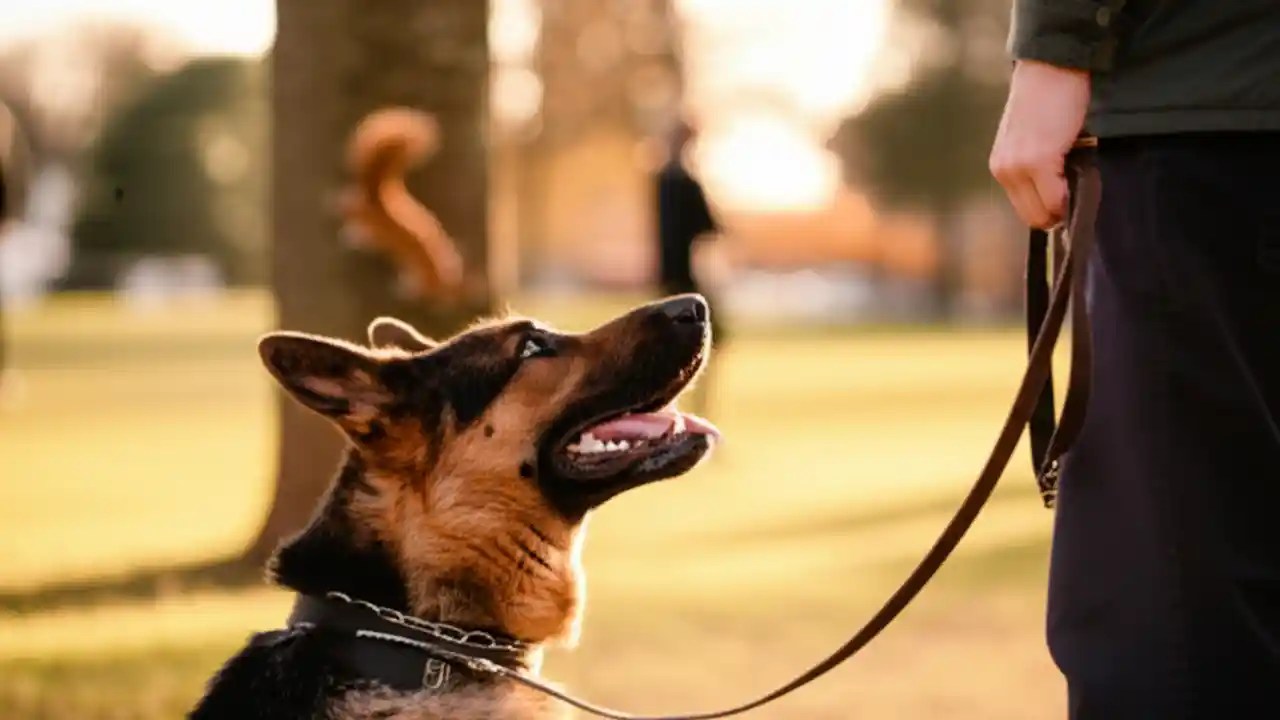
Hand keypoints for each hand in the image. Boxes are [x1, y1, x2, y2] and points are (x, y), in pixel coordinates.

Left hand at [989, 60, 1090, 228]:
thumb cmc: (1047, 99)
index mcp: (1001, 167)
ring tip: (1076, 177)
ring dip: (1063, 204)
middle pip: (1033, 217)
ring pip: (1044, 213)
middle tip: (1076, 190)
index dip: (1048, 210)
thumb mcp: (1031, 141)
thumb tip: (1056, 198)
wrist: (1051, 67)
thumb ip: (1035, 169)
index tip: (1068, 198)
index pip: (1024, 210)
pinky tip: (1078, 174)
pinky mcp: (1038, 162)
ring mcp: (1019, 168)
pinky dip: (1069, 196)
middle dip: (1057, 212)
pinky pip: (1056, 199)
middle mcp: (1004, 171)